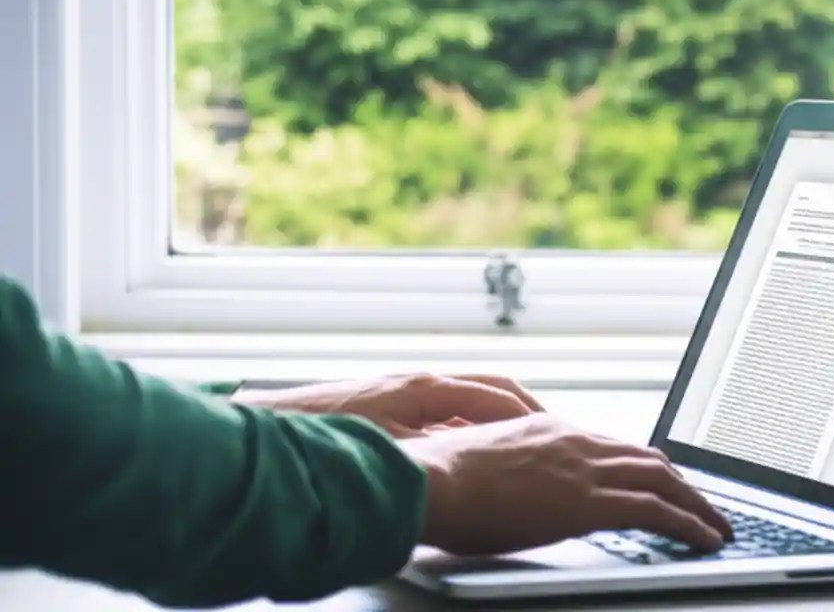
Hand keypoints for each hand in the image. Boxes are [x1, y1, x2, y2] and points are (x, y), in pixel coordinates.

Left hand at [231, 373, 542, 437]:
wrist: (265, 428)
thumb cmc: (322, 438)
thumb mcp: (390, 452)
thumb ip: (438, 453)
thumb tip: (477, 461)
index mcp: (427, 388)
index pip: (497, 399)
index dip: (531, 420)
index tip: (558, 435)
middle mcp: (419, 382)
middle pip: (490, 387)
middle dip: (526, 409)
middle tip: (555, 430)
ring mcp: (403, 390)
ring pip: (468, 397)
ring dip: (498, 416)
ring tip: (522, 438)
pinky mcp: (386, 402)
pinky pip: (445, 408)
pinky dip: (470, 422)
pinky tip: (470, 445)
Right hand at [400, 413, 733, 554]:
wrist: (429, 480)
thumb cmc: (439, 482)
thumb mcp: (480, 465)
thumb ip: (507, 471)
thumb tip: (505, 488)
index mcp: (549, 429)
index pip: (614, 444)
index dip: (644, 464)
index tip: (663, 477)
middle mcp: (575, 440)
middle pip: (647, 458)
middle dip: (681, 483)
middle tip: (703, 504)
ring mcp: (585, 469)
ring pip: (662, 480)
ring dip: (696, 504)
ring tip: (716, 524)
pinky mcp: (590, 502)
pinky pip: (656, 511)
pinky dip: (688, 524)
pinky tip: (704, 538)